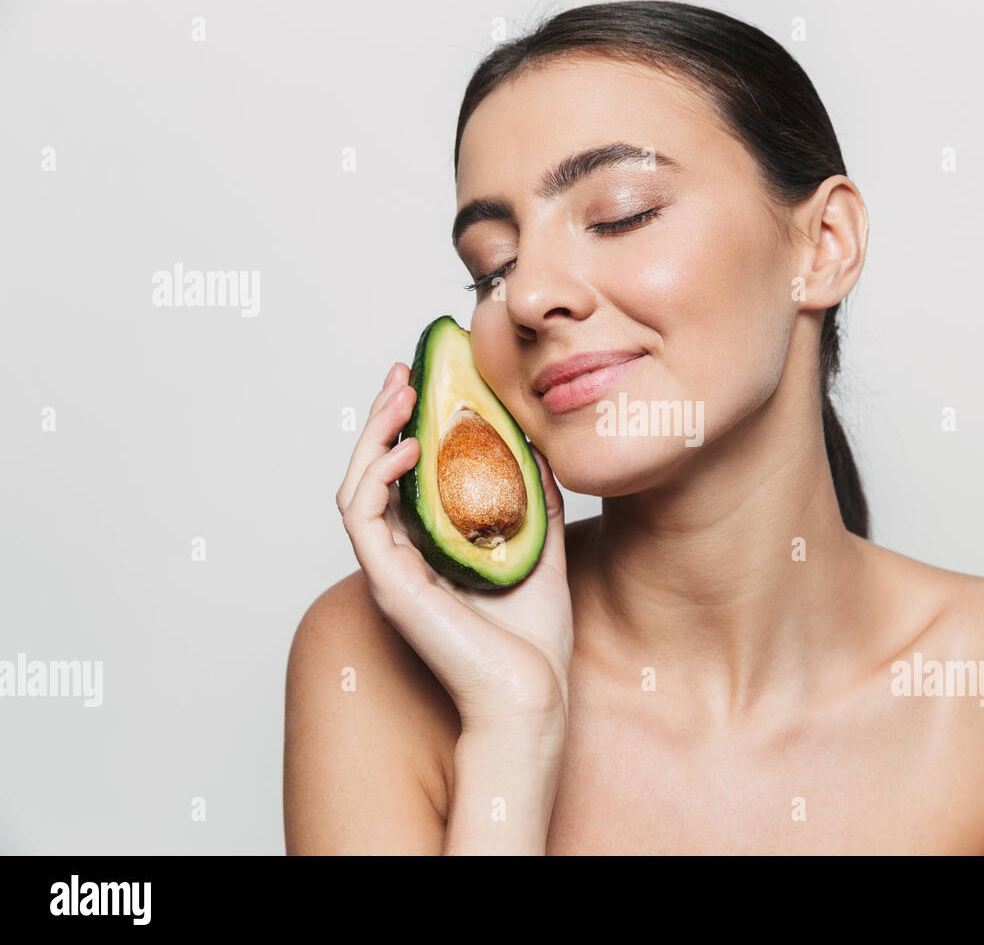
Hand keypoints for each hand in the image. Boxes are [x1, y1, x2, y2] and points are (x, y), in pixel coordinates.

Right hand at [336, 362, 572, 735]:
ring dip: (374, 434)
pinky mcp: (387, 583)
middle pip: (375, 471)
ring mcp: (390, 569)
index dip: (409, 426)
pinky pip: (362, 518)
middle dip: (384, 416)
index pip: (406, 475)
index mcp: (433, 548)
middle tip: (404, 371)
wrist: (534, 694)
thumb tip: (539, 449)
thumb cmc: (535, 639)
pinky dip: (378, 476)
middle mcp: (404, 556)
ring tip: (400, 392)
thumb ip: (536, 501)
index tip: (429, 382)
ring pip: (358, 485)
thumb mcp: (542, 548)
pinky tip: (408, 447)